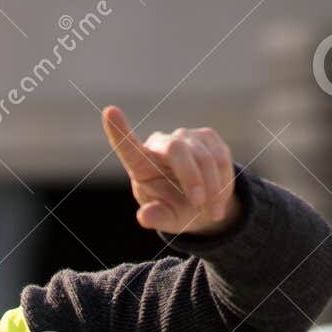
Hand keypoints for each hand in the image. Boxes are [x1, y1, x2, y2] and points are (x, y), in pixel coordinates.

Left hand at [102, 106, 239, 235]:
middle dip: (192, 179)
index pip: (127, 146)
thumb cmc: (175, 210)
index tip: (109, 112)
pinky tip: (219, 200)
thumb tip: (145, 216)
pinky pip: (221, 158)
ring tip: (212, 213)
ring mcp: (185, 137)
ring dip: (212, 188)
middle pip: (177, 149)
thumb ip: (155, 217)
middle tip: (199, 205)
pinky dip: (223, 182)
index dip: (119, 130)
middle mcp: (160, 144)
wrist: (202, 204)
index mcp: (141, 163)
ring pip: (204, 157)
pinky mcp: (207, 137)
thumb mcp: (165, 219)